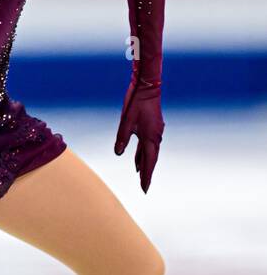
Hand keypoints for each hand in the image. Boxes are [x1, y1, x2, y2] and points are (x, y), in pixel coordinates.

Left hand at [114, 77, 163, 192]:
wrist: (148, 85)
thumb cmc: (136, 101)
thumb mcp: (126, 121)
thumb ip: (122, 137)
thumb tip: (118, 153)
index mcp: (150, 137)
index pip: (149, 162)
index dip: (146, 176)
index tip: (144, 188)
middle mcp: (155, 136)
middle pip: (151, 159)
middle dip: (147, 173)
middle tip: (144, 187)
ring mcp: (155, 132)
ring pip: (150, 152)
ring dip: (145, 164)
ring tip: (140, 176)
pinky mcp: (152, 127)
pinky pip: (148, 145)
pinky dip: (143, 154)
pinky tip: (138, 159)